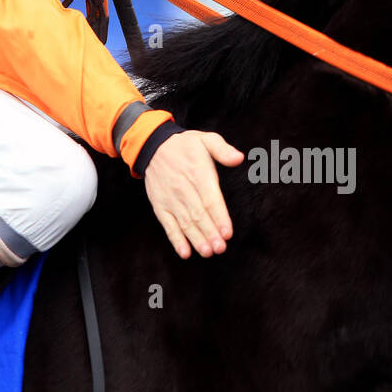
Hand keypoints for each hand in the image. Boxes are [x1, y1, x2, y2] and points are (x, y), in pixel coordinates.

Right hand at [143, 131, 243, 258]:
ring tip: (207, 252)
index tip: (227, 232)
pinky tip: (185, 252)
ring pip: (184, 222)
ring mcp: (170, 199)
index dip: (219, 216)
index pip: (210, 199)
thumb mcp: (206, 139)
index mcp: (198, 173)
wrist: (153, 146)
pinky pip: (167, 225)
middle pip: (198, 214)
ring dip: (196, 239)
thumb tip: (238, 158)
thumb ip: (223, 149)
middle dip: (210, 232)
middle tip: (220, 247)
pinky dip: (175, 239)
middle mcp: (183, 188)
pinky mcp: (160, 206)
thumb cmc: (184, 146)